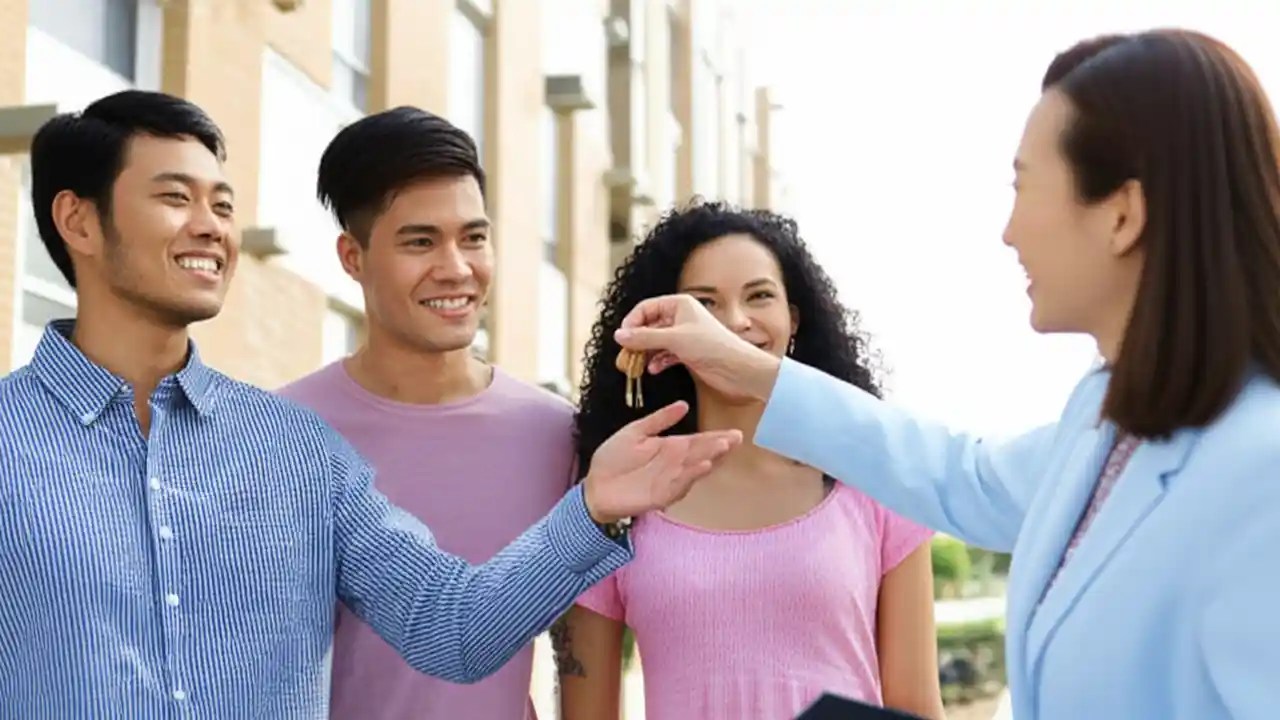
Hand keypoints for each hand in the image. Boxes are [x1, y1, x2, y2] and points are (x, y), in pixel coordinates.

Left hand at [583, 400, 741, 523]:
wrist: (595, 486)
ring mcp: (670, 480)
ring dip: (709, 458)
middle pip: (700, 453)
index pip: (698, 440)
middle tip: (735, 438)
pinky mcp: (661, 495)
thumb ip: (659, 419)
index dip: (716, 436)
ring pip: (694, 468)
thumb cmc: (613, 459)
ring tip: (723, 447)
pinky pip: (679, 484)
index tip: (735, 432)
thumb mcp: (635, 432)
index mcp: (670, 447)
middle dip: (718, 446)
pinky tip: (703, 466)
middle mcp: (674, 464)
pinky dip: (692, 475)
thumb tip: (684, 404)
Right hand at [612, 294, 782, 402]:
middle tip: (625, 357)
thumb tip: (619, 336)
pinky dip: (657, 361)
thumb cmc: (712, 347)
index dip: (631, 322)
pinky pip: (665, 354)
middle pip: (648, 325)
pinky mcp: (687, 353)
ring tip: (636, 367)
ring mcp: (684, 336)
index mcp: (679, 304)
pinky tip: (653, 369)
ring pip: (655, 342)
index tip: (622, 339)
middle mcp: (680, 317)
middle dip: (636, 341)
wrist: (738, 369)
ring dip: (645, 353)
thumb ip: (644, 337)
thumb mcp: (674, 339)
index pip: (645, 308)